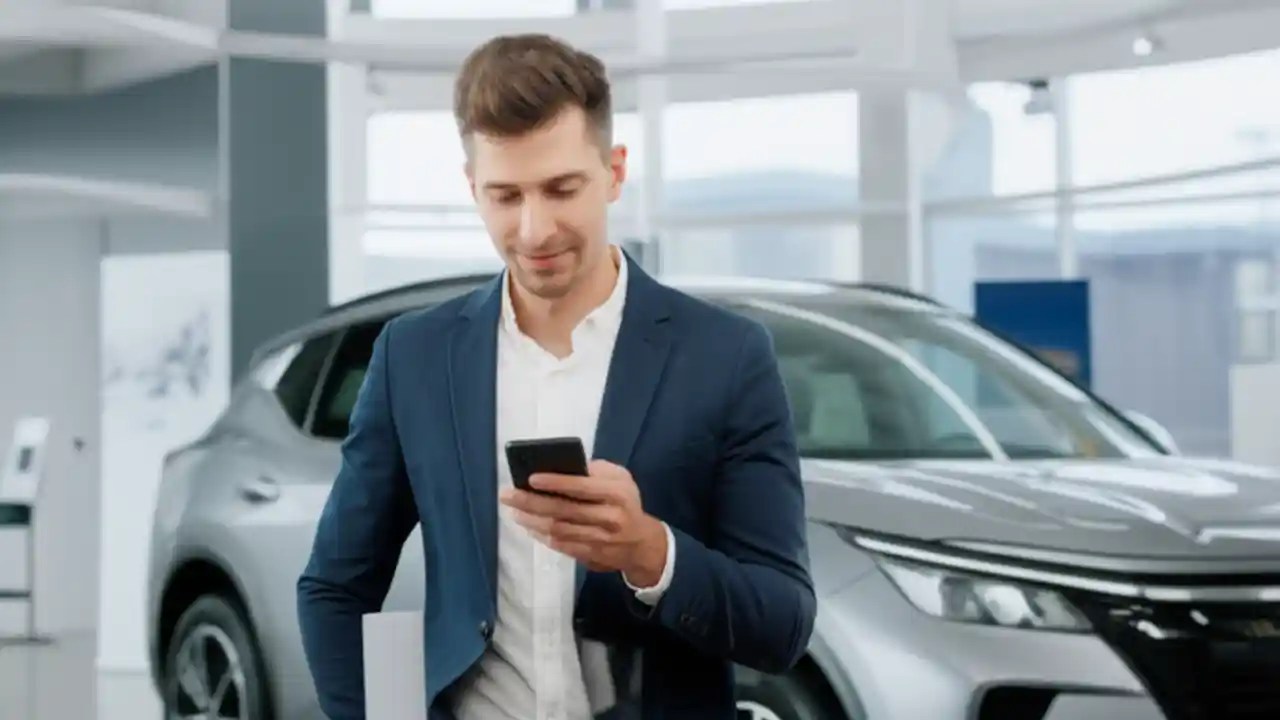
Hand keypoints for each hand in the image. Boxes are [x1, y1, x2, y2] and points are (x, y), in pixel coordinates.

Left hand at [499, 459, 667, 584]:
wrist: (642, 544)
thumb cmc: (625, 503)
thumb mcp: (621, 479)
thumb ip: (597, 470)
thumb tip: (563, 466)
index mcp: (617, 493)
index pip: (582, 487)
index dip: (555, 482)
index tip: (530, 478)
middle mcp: (609, 518)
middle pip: (565, 510)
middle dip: (532, 502)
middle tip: (507, 495)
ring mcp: (600, 540)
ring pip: (560, 530)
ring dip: (533, 520)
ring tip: (514, 510)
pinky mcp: (592, 556)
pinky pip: (562, 546)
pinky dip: (542, 537)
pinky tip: (529, 527)